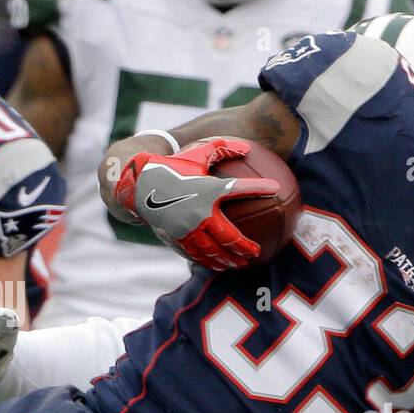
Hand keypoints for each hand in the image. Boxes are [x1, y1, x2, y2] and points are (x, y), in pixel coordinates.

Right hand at [113, 137, 278, 269]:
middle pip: (229, 237)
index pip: (238, 189)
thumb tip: (247, 147)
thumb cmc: (171, 166)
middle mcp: (199, 213)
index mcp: (207, 190)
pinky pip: (195, 254)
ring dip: (227, 259)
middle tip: (255, 253)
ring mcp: (187, 229)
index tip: (275, 189)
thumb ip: (221, 148)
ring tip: (238, 264)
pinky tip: (216, 265)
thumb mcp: (196, 152)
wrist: (138, 183)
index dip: (258, 188)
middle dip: (245, 248)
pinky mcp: (175, 238)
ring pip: (213, 251)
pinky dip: (208, 261)